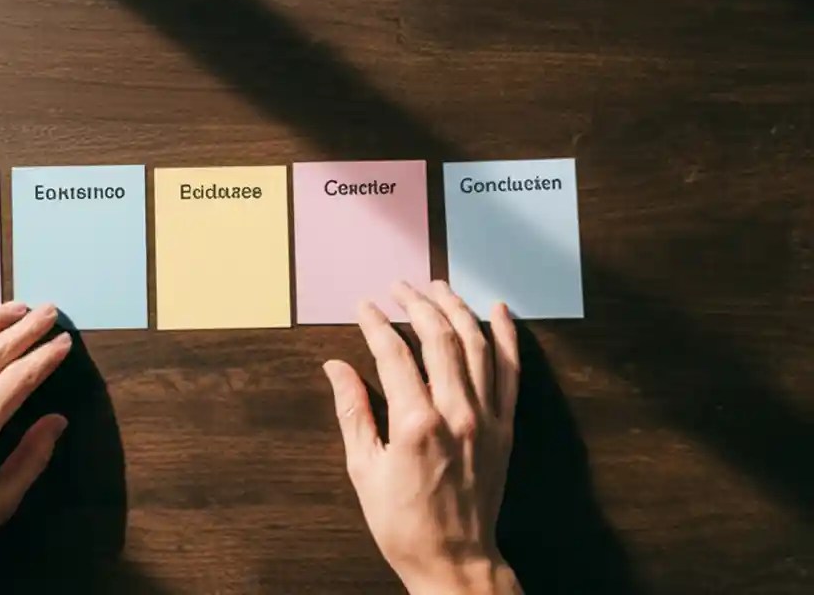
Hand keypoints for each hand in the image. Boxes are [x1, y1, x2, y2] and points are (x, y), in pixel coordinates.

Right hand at [323, 281, 522, 594]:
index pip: (394, 353)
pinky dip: (506, 337)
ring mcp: (486, 418)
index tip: (364, 306)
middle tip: (398, 286)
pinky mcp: (505, 428)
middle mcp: (456, 413)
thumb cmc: (404, 522)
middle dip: (416, 303)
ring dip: (456, 309)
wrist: (454, 559)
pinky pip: (511, 371)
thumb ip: (352, 411)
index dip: (376, 323)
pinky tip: (498, 311)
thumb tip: (335, 368)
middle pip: (439, 338)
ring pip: (477, 345)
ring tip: (438, 287)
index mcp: (416, 423)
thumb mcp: (364, 469)